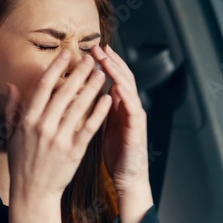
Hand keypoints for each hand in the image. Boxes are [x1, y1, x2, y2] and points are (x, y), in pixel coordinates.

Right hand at [6, 50, 111, 222]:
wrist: (33, 192)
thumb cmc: (22, 163)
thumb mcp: (11, 135)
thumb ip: (12, 109)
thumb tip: (12, 86)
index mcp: (27, 120)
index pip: (43, 87)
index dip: (56, 68)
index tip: (66, 54)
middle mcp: (43, 127)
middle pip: (64, 93)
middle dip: (79, 73)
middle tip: (91, 59)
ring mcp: (59, 139)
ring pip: (79, 107)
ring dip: (92, 87)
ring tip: (102, 74)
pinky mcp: (74, 152)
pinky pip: (89, 127)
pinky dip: (99, 112)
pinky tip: (108, 99)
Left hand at [91, 44, 153, 222]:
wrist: (129, 177)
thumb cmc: (117, 153)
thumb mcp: (104, 126)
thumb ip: (99, 108)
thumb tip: (86, 92)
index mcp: (120, 106)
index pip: (113, 78)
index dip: (103, 63)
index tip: (90, 49)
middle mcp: (130, 107)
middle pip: (122, 77)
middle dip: (110, 61)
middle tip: (97, 46)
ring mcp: (135, 117)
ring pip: (128, 88)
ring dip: (117, 72)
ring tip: (106, 59)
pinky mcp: (137, 129)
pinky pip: (132, 108)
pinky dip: (125, 96)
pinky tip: (117, 85)